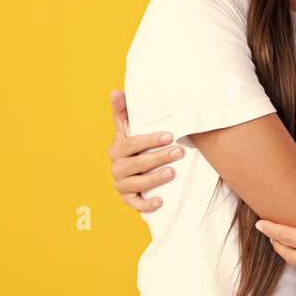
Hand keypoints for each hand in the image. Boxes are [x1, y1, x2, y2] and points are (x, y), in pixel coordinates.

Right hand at [108, 89, 183, 212]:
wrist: (134, 168)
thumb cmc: (135, 143)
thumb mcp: (129, 127)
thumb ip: (123, 110)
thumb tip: (116, 91)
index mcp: (117, 148)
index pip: (132, 143)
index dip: (150, 140)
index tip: (170, 135)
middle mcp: (116, 167)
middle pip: (136, 164)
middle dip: (158, 157)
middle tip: (179, 152)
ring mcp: (121, 184)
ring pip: (136, 184)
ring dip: (154, 179)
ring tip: (173, 173)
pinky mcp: (128, 199)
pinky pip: (135, 204)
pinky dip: (146, 205)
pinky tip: (160, 201)